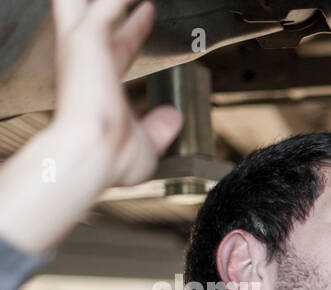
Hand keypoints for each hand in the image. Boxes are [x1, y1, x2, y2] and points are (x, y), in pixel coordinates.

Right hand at [49, 0, 182, 190]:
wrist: (92, 154)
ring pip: (94, 4)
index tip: (147, 13)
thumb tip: (174, 117)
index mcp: (102, 85)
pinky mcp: (86, 38)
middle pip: (101, 19)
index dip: (136, 28)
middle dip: (113, 5)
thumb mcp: (146, 144)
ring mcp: (85, 48)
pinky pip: (107, 4)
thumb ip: (159, 127)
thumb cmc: (111, 160)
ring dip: (113, 0)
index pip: (122, 46)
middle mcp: (88, 62)